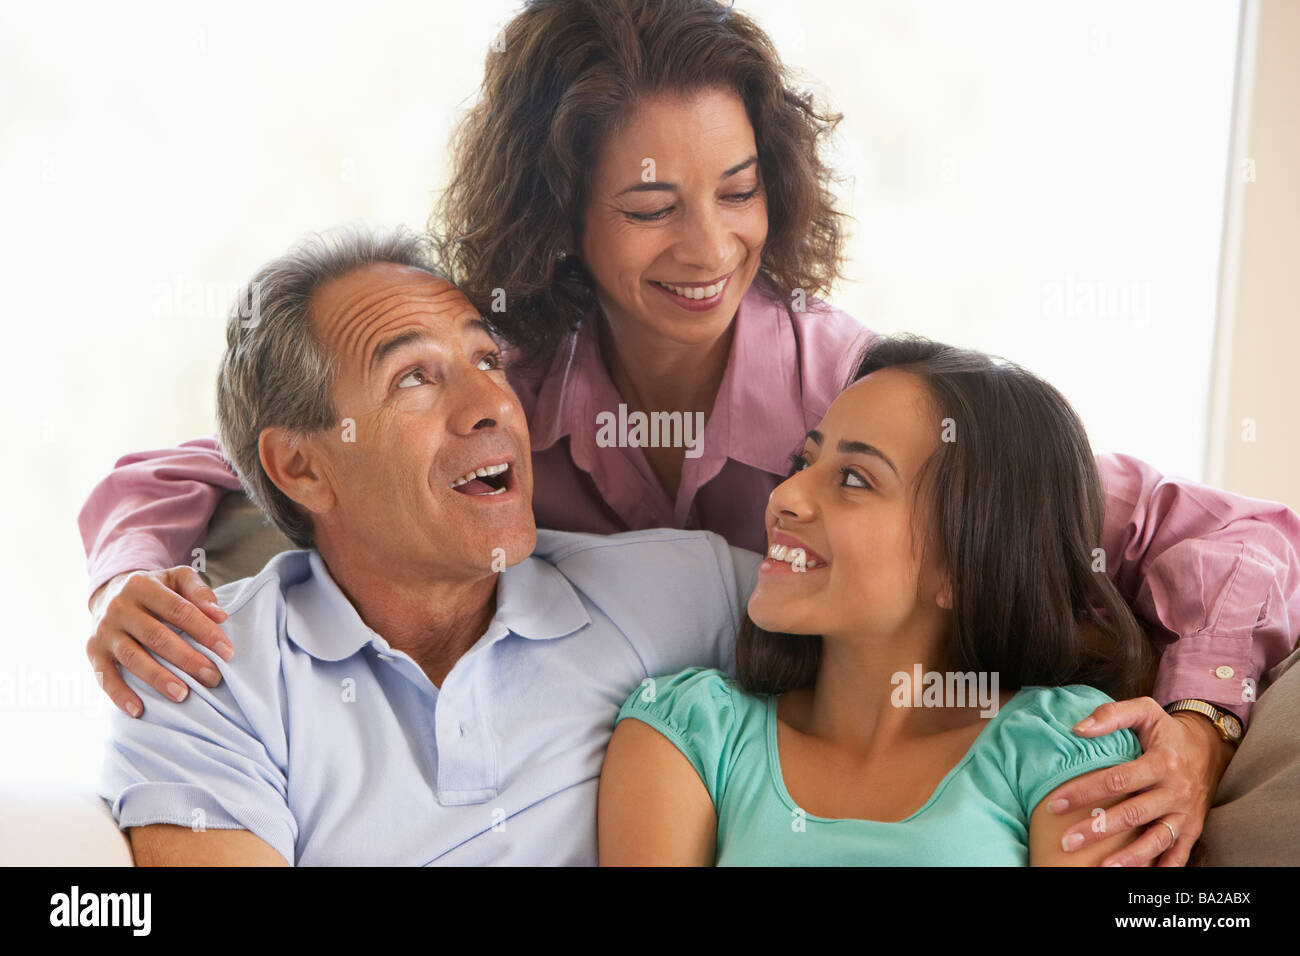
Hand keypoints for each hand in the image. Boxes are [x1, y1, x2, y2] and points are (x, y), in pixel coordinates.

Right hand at [87, 568, 232, 716]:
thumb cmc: (156, 589)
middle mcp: (119, 608)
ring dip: (158, 679)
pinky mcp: (92, 651)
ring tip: (182, 695)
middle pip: (156, 636)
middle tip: (212, 677)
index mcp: (142, 586)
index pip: (179, 610)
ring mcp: (104, 631)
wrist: (110, 592)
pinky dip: (119, 695)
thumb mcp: (177, 579)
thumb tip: (219, 615)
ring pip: (133, 658)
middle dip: (187, 659)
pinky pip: (104, 676)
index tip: (227, 652)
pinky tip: (138, 710)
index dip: (204, 631)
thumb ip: (199, 591)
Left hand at [1045, 696, 1233, 865]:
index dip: (1083, 792)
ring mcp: (1185, 813)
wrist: (1208, 748)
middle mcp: (1176, 790)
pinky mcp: (1193, 829)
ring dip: (1129, 857)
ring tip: (1102, 868)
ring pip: (1156, 840)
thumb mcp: (1144, 710)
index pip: (1116, 780)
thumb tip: (1078, 729)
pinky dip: (1162, 868)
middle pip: (1133, 814)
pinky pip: (1178, 854)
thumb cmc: (1166, 731)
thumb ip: (1111, 714)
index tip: (1054, 803)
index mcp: (1162, 762)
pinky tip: (1140, 876)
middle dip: (1098, 830)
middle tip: (1067, 841)